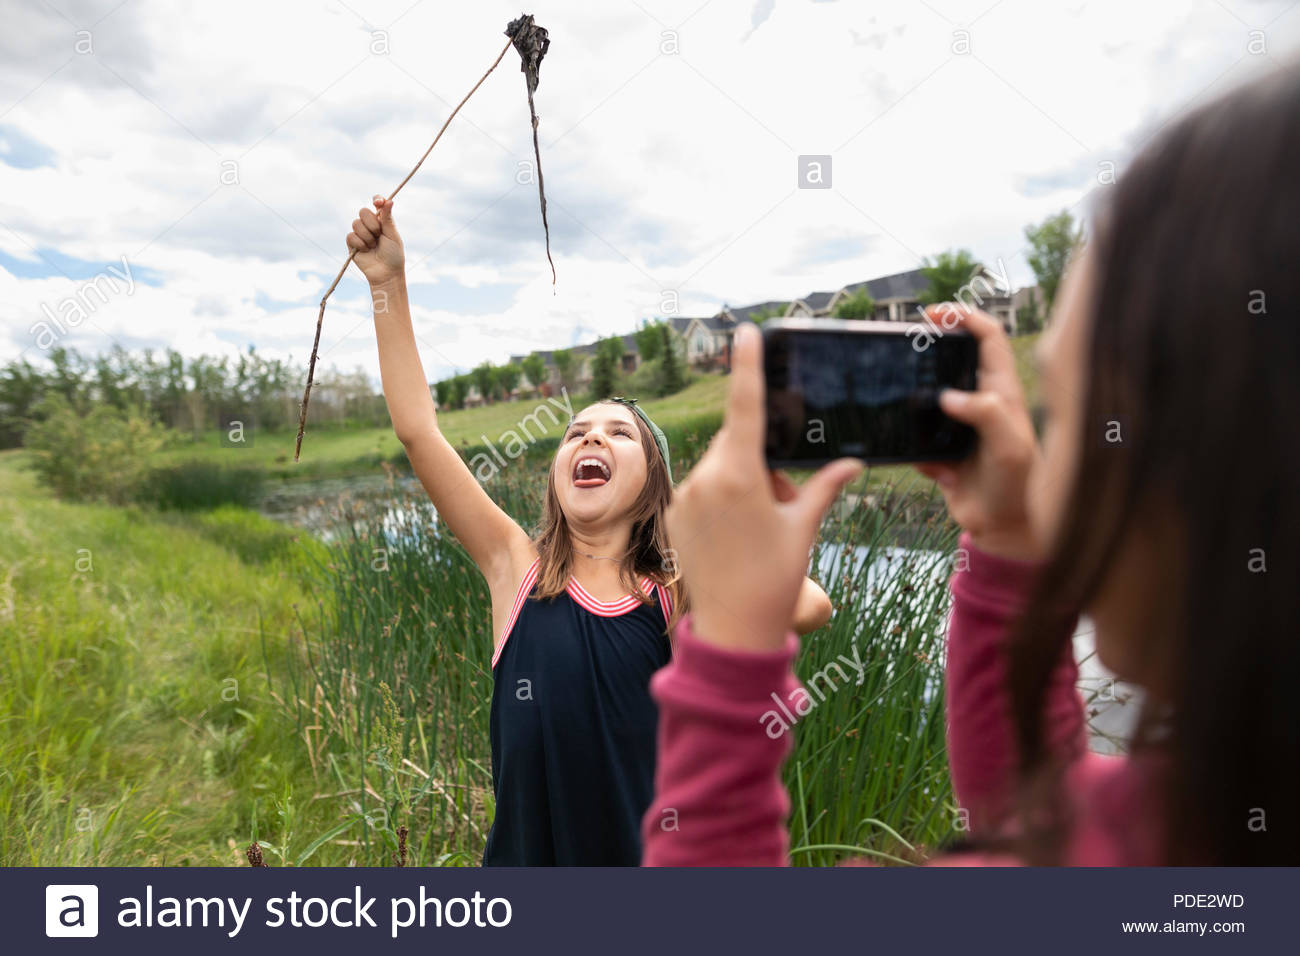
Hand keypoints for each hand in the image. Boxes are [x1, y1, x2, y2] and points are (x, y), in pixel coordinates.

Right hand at [346, 195, 403, 286]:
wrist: (386, 273)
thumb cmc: (393, 255)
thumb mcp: (393, 235)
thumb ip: (388, 218)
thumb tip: (389, 200)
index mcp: (382, 221)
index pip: (377, 203)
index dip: (376, 200)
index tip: (378, 203)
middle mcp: (370, 225)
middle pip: (363, 211)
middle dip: (372, 223)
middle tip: (379, 235)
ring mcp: (360, 233)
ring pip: (356, 223)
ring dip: (367, 236)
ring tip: (374, 246)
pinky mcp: (352, 243)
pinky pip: (351, 236)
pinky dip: (360, 244)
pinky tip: (366, 251)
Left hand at [666, 323, 864, 652]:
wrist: (733, 631)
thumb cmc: (775, 580)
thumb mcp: (804, 529)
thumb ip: (824, 487)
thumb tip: (852, 463)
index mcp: (739, 476)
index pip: (746, 408)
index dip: (748, 367)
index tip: (747, 333)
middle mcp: (704, 479)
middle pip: (736, 441)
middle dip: (759, 458)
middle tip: (779, 501)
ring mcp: (684, 497)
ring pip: (719, 465)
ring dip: (740, 479)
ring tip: (757, 526)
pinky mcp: (674, 515)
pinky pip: (701, 488)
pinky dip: (720, 497)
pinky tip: (735, 535)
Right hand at [914, 304, 1040, 560]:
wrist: (1006, 528)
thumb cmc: (1019, 484)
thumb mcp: (1009, 445)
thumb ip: (986, 413)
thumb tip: (947, 397)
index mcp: (1002, 391)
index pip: (988, 337)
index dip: (962, 317)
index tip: (932, 316)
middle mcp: (981, 403)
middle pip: (953, 359)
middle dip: (929, 352)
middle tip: (904, 350)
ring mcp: (961, 426)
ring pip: (928, 398)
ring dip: (913, 403)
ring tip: (901, 407)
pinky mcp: (944, 451)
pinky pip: (918, 438)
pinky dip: (915, 449)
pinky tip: (928, 466)